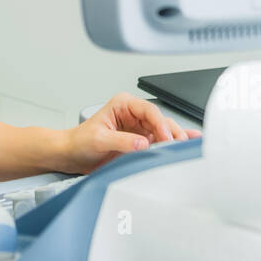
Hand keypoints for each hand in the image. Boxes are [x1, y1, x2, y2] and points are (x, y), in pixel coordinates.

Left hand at [57, 92, 201, 174]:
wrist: (72, 155)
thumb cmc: (80, 141)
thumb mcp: (99, 140)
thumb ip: (122, 141)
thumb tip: (143, 143)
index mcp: (123, 104)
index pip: (149, 111)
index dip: (160, 124)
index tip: (166, 138)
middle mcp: (134, 114)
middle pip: (160, 120)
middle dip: (172, 132)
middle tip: (180, 146)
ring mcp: (139, 128)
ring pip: (163, 131)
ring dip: (174, 139)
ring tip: (188, 147)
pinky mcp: (140, 142)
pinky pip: (159, 142)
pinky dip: (171, 145)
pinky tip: (185, 145)